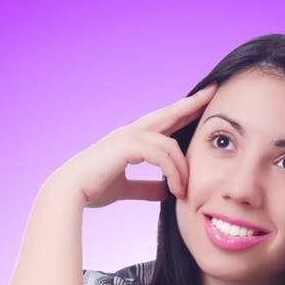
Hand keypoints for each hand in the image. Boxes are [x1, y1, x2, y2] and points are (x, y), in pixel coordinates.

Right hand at [46, 84, 216, 207]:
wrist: (70, 191)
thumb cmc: (92, 189)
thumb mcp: (125, 189)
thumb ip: (146, 188)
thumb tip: (165, 192)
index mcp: (131, 138)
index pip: (163, 121)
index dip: (183, 112)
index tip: (203, 104)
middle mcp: (132, 132)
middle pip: (169, 113)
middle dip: (192, 103)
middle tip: (214, 92)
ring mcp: (129, 136)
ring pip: (170, 145)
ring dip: (182, 169)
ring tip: (186, 192)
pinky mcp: (128, 146)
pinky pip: (161, 156)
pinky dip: (172, 173)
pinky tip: (176, 190)